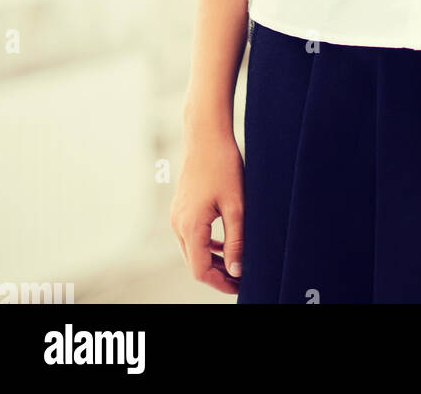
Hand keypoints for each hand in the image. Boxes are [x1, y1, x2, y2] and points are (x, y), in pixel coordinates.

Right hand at [170, 123, 245, 294]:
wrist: (205, 133)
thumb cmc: (223, 165)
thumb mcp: (236, 205)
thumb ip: (236, 240)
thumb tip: (236, 271)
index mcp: (190, 227)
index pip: (201, 271)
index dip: (221, 283)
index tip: (241, 286)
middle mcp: (178, 224)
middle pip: (195, 263)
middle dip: (218, 275)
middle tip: (242, 279)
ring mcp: (177, 215)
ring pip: (193, 250)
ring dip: (213, 260)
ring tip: (237, 264)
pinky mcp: (181, 206)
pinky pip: (191, 235)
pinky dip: (207, 244)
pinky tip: (225, 244)